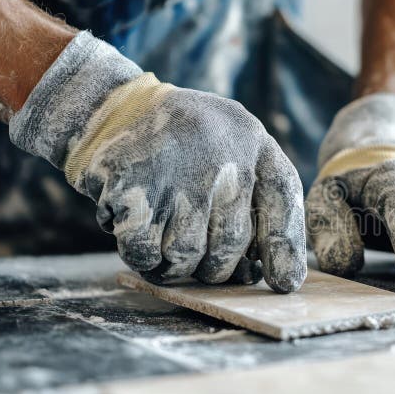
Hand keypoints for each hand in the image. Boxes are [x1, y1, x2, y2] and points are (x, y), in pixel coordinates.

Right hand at [10, 33, 305, 292]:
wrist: (108, 109)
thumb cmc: (179, 144)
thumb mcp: (229, 145)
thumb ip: (253, 195)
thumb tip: (265, 272)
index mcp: (251, 140)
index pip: (282, 199)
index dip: (285, 247)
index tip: (284, 284)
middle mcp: (220, 154)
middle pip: (228, 245)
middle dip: (213, 268)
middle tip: (199, 261)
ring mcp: (177, 171)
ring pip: (185, 257)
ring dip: (172, 265)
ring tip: (161, 237)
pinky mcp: (132, 187)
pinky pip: (145, 252)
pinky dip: (139, 254)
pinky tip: (135, 227)